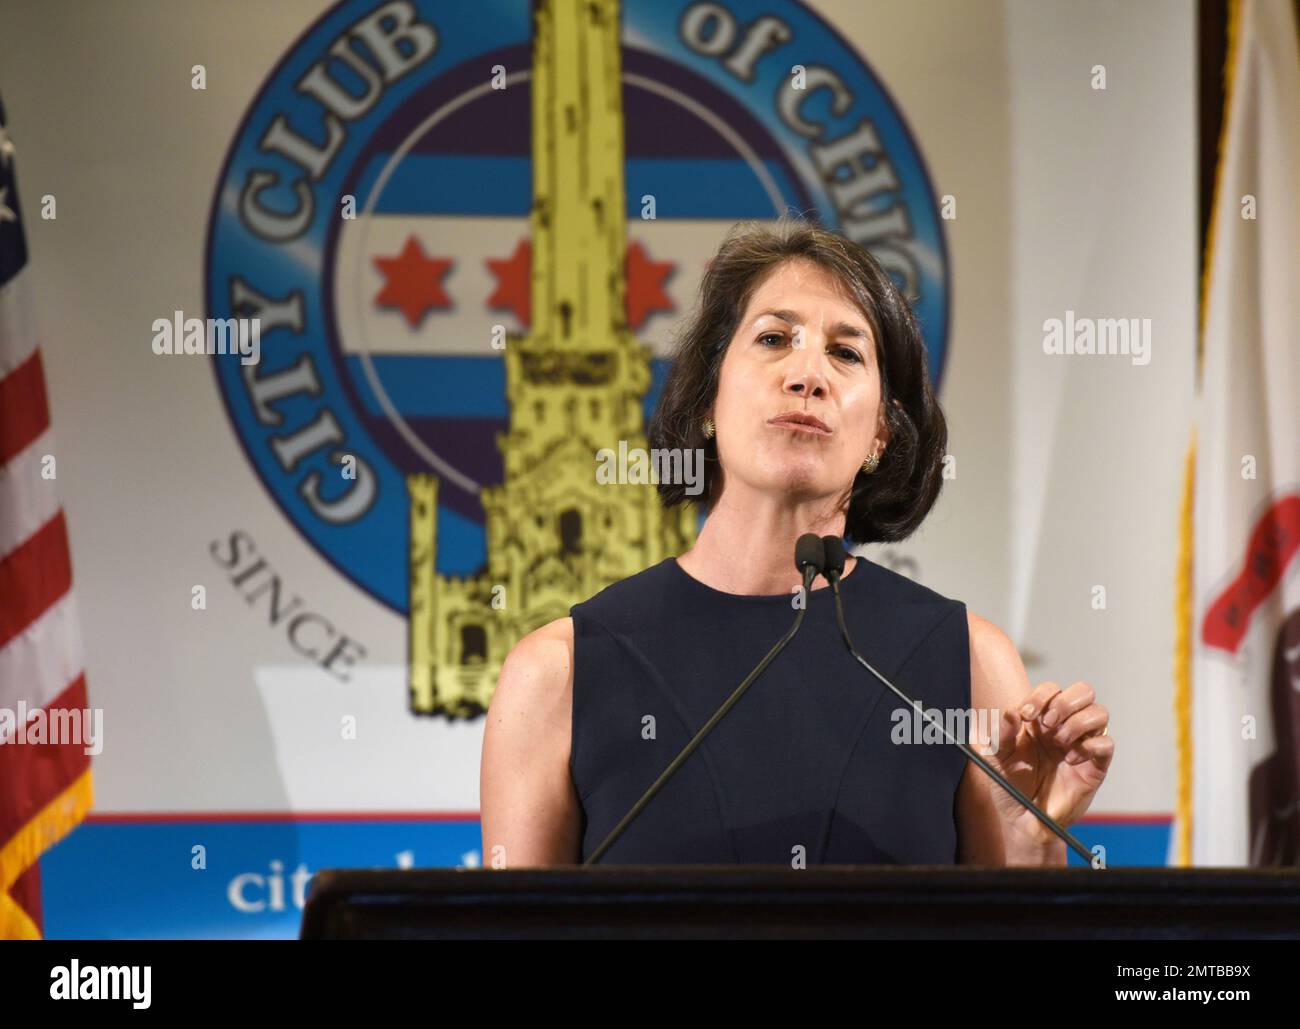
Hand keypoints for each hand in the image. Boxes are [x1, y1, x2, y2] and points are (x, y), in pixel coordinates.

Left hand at [980, 681, 1113, 847]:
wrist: (1022, 821)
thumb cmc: (1008, 786)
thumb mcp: (994, 759)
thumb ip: (998, 735)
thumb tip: (1010, 713)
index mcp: (1039, 720)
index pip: (1051, 690)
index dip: (1041, 696)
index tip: (1027, 714)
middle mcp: (1063, 728)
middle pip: (1083, 691)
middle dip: (1066, 701)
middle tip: (1048, 723)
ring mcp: (1081, 745)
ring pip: (1099, 712)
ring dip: (1078, 722)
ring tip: (1060, 742)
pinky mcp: (1095, 767)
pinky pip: (1107, 744)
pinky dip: (1092, 745)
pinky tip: (1072, 760)